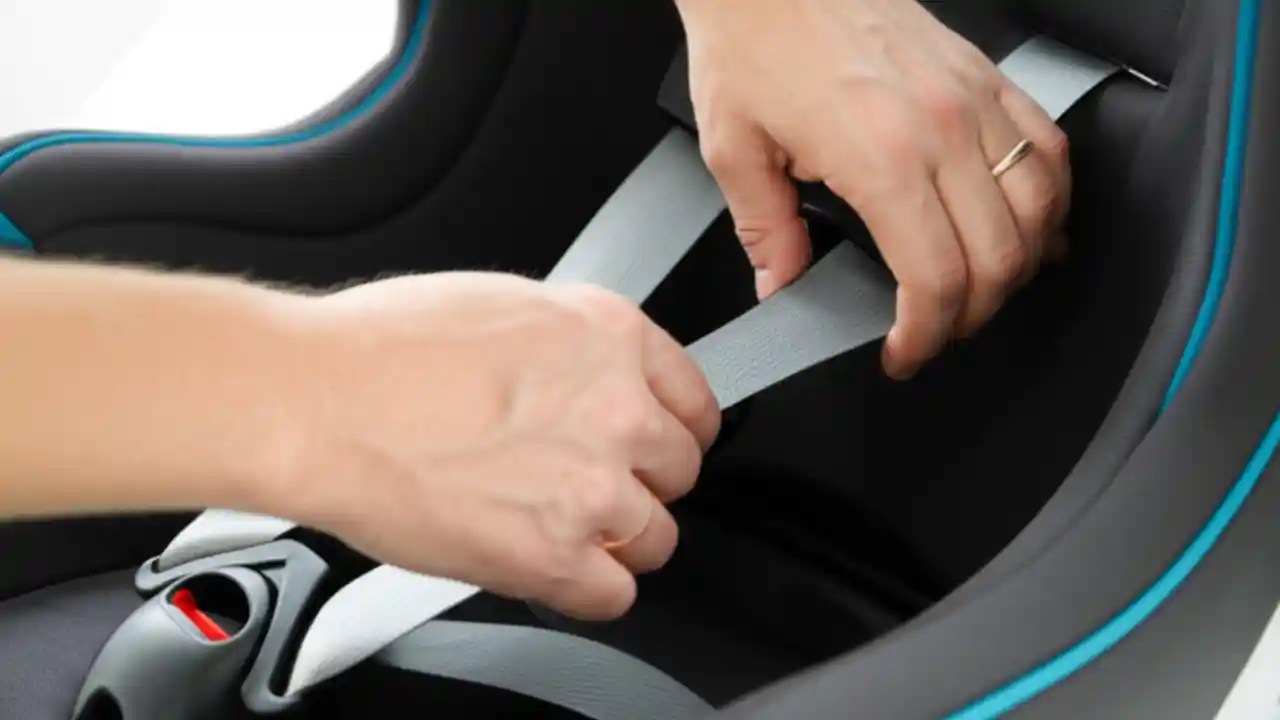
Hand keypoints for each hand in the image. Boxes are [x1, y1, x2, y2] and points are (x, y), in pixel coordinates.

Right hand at [277, 273, 719, 619]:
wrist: (319, 401)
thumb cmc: (382, 347)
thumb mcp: (507, 303)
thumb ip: (573, 346)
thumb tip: (589, 376)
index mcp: (611, 335)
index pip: (695, 403)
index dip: (671, 432)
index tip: (654, 449)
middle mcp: (619, 408)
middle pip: (680, 473)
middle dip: (639, 484)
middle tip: (586, 486)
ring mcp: (594, 486)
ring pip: (655, 539)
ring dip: (614, 541)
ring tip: (555, 527)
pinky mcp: (555, 556)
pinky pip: (615, 595)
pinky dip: (584, 589)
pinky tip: (545, 566)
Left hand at [675, 0, 1070, 378]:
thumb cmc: (753, 40)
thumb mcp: (733, 147)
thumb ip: (766, 230)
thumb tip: (783, 286)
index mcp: (879, 157)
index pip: (937, 279)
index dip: (927, 335)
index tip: (905, 353)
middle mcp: (942, 129)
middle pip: (999, 258)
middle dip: (973, 316)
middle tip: (938, 332)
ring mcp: (974, 99)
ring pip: (1040, 208)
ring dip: (1019, 267)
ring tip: (982, 292)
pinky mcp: (986, 76)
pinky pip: (1051, 148)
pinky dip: (1051, 201)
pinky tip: (1030, 226)